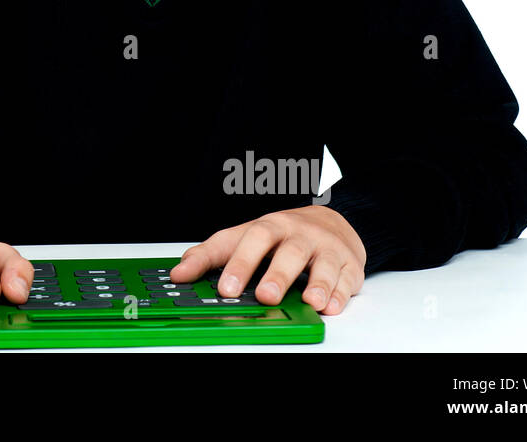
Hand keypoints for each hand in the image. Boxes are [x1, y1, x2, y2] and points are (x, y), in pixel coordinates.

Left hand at [168, 206, 365, 315]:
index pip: (249, 241)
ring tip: (308, 302)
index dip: (237, 264)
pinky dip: (339, 293)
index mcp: (267, 227)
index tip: (225, 289)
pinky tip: (330, 305)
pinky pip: (346, 278)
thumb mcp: (243, 238)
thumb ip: (211, 255)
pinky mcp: (348, 264)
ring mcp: (325, 248)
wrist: (330, 222)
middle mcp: (297, 235)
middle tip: (264, 296)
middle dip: (276, 273)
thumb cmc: (281, 235)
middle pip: (287, 250)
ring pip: (321, 264)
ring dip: (316, 283)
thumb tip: (178, 274)